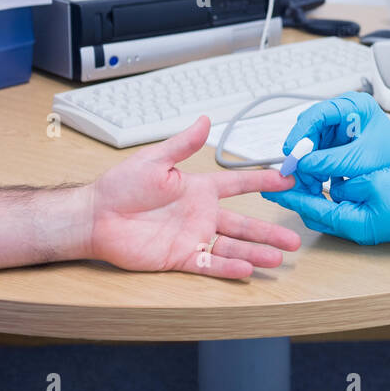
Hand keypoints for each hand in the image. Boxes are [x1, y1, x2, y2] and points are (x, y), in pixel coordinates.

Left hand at [90, 116, 301, 277]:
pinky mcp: (179, 257)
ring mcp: (192, 237)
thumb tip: (204, 120)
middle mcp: (200, 215)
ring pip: (232, 247)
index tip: (286, 180)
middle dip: (269, 230)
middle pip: (244, 224)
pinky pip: (210, 264)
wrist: (95, 217)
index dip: (262, 182)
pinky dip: (229, 268)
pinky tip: (248, 269)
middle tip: (294, 236)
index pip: (238, 185)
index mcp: (198, 189)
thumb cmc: (120, 186)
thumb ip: (182, 145)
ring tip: (278, 256)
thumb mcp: (155, 161)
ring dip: (256, 252)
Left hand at [263, 165, 389, 245]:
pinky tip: (332, 178)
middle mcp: (356, 228)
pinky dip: (333, 194)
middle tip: (289, 176)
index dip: (291, 196)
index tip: (274, 186)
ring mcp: (365, 224)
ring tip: (307, 174)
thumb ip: (347, 182)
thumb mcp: (375, 181)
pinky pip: (345, 207)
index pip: (312, 208)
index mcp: (353, 222)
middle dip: (301, 195)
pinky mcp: (373, 218)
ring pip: (329, 210)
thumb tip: (332, 183)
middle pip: (317, 214)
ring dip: (317, 194)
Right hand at [282, 91, 389, 194]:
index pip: (319, 113)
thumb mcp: (360, 160)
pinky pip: (317, 150)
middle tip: (296, 170)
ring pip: (311, 140)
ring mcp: (340, 125)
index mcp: (355, 106)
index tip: (292, 151)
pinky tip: (317, 179)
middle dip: (303, 150)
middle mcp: (345, 112)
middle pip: (310, 127)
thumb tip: (303, 164)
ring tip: (310, 181)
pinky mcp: (337, 140)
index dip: (301, 132)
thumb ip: (331, 161)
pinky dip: (314, 165)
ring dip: (307, 161)